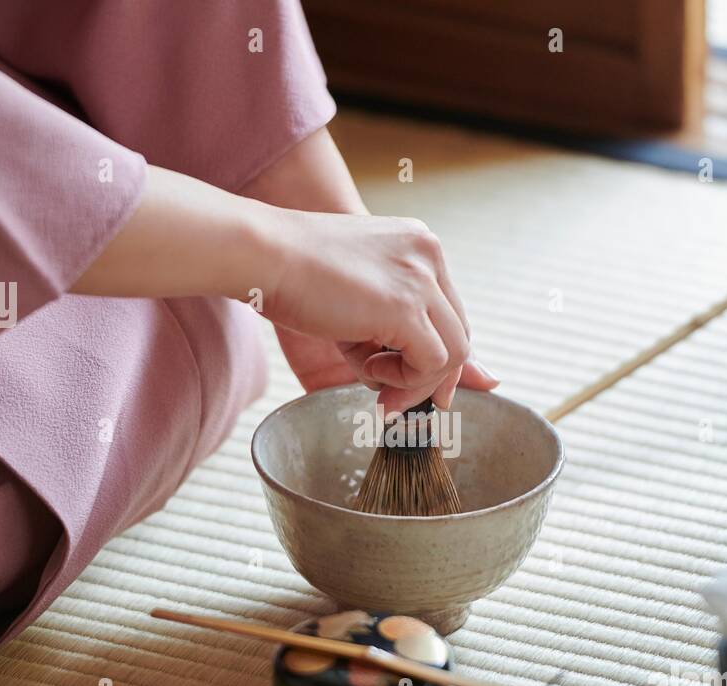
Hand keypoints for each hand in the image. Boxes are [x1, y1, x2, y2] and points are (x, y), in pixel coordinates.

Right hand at [260, 209, 495, 413]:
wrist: (261, 253)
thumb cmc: (293, 273)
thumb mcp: (360, 298)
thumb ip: (401, 330)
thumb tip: (465, 377)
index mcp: (418, 245)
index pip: (449, 311)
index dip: (434, 353)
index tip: (410, 381)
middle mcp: (428, 255)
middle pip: (459, 333)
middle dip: (430, 375)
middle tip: (393, 400)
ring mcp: (421, 279)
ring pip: (455, 352)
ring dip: (415, 381)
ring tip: (372, 381)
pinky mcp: (406, 307)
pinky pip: (432, 363)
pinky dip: (405, 380)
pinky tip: (367, 370)